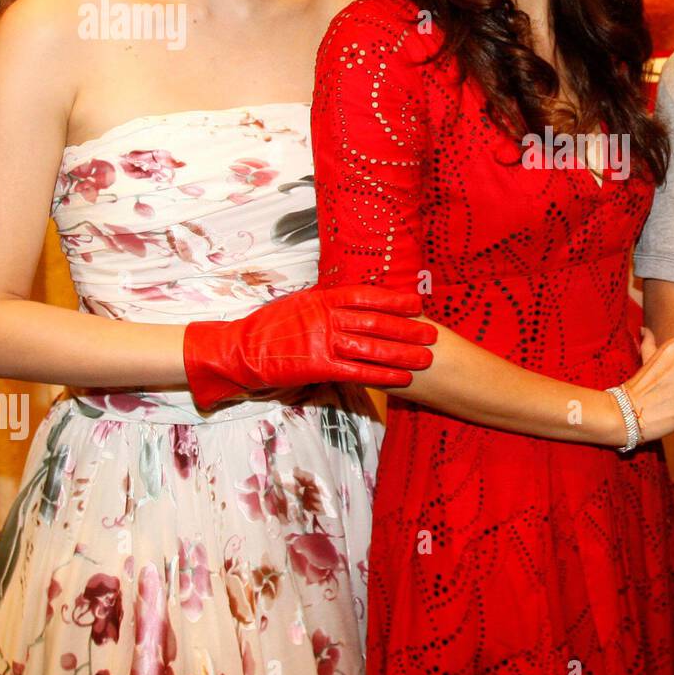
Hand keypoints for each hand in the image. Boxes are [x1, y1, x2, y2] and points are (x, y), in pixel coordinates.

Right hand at [184, 284, 437, 410]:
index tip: (417, 304)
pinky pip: (358, 371)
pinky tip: (401, 378)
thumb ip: (330, 302)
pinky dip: (382, 375)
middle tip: (432, 334)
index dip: (396, 300)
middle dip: (407, 328)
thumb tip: (356, 301)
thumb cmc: (273, 326)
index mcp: (325, 298)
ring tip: (425, 358)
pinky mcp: (319, 367)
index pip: (369, 296)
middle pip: (377, 322)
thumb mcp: (302, 302)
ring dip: (402, 353)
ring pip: (372, 347)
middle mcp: (328, 316)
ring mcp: (324, 341)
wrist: (241, 348)